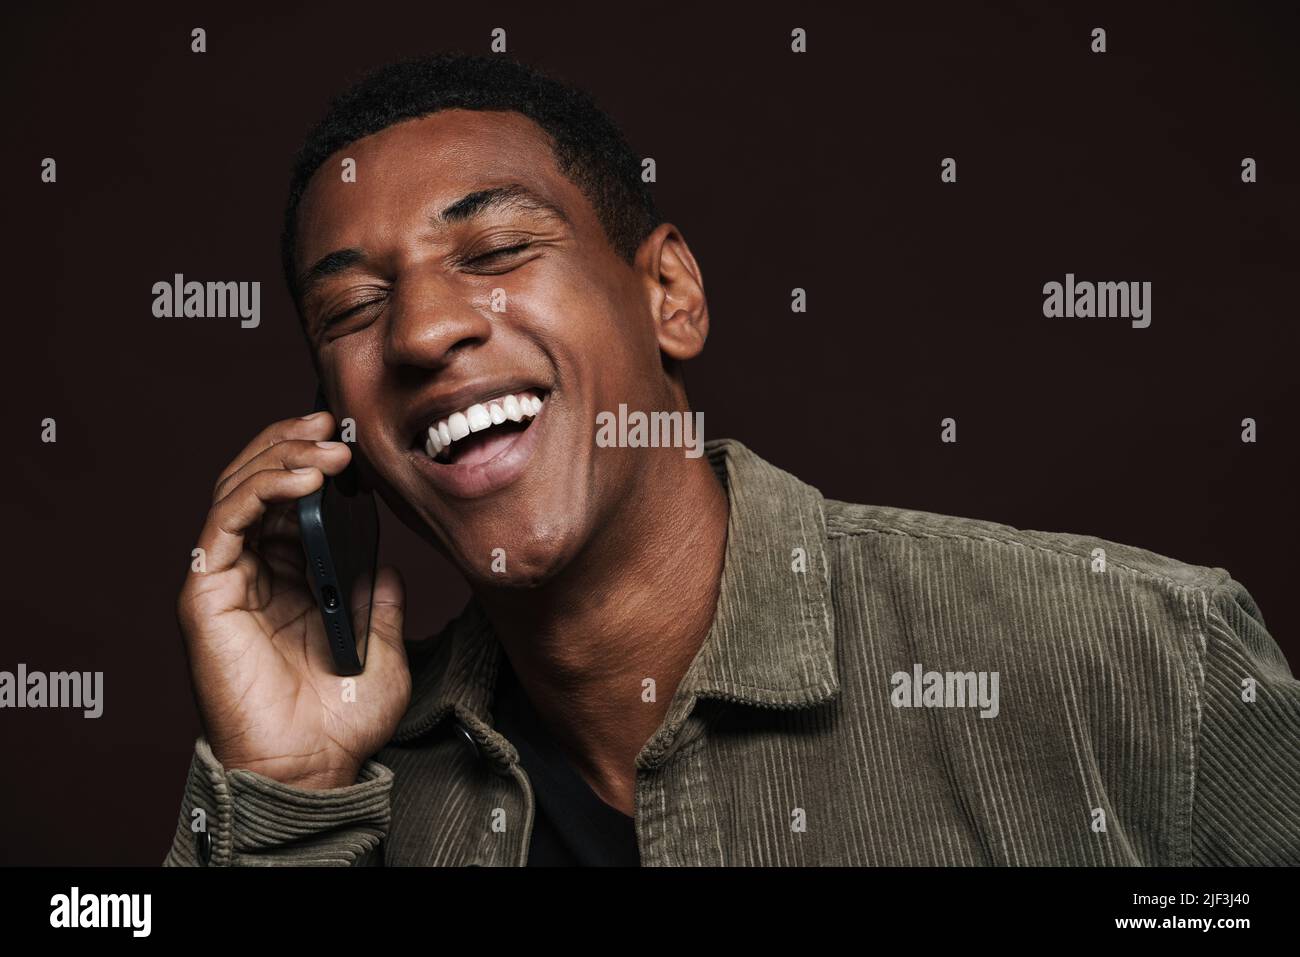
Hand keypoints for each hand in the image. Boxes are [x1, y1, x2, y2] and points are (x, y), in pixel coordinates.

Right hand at [177, 411, 409, 788]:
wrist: (312, 766)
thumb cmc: (340, 719)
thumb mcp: (382, 646)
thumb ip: (379, 600)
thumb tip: (385, 561)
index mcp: (289, 578)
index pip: (290, 498)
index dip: (312, 460)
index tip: (348, 437)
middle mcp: (253, 572)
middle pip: (259, 482)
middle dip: (294, 443)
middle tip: (331, 424)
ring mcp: (226, 578)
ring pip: (238, 489)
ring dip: (282, 457)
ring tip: (326, 448)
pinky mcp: (206, 591)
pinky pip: (227, 521)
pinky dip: (261, 489)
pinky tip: (304, 478)